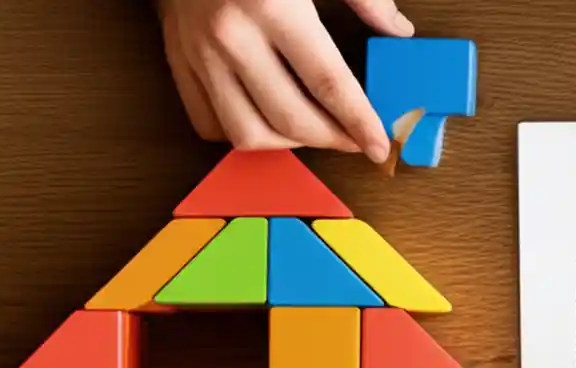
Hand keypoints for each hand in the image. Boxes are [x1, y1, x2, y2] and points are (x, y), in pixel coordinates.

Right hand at [158, 0, 413, 160]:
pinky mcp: (178, 62)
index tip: (378, 146)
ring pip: (246, 133)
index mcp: (273, 7)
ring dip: (288, 144)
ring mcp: (199, 53)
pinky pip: (208, 123)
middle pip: (290, 118)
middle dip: (331, 140)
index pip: (328, 83)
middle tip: (353, 140)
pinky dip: (242, 133)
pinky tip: (267, 120)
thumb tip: (397, 30)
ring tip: (312, 131)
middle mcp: (232, 36)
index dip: (359, 121)